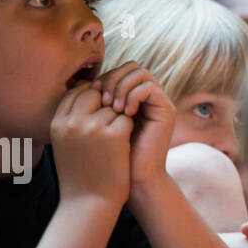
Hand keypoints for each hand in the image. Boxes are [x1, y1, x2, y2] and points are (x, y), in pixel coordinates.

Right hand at [49, 82, 132, 208]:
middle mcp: (72, 122)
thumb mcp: (66, 144)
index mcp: (57, 124)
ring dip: (118, 120)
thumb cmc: (79, 175)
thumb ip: (72, 120)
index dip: (91, 98)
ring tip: (112, 144)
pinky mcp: (114, 135)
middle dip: (106, 105)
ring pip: (114, 106)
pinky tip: (121, 147)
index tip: (99, 111)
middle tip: (109, 125)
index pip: (75, 92)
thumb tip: (88, 92)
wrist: (88, 203)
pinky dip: (128, 130)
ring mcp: (92, 127)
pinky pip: (127, 119)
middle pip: (95, 93)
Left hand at [92, 62, 175, 189]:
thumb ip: (94, 105)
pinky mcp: (166, 110)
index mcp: (130, 98)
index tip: (89, 97)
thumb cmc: (110, 159)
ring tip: (112, 107)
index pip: (118, 70)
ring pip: (140, 73)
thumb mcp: (96, 127)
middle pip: (130, 66)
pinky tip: (124, 114)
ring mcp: (158, 103)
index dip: (102, 78)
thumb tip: (81, 83)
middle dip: (111, 79)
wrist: (131, 181)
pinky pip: (149, 87)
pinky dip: (134, 96)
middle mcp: (146, 97)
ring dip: (122, 86)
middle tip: (101, 101)